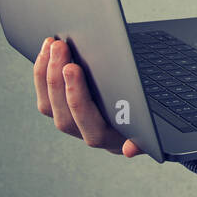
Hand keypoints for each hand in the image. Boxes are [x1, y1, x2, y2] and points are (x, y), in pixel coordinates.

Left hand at [34, 36, 144, 156]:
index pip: (90, 126)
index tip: (72, 68)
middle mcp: (91, 135)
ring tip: (51, 46)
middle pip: (65, 115)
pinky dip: (42, 76)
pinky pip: (46, 100)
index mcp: (115, 138)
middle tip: (60, 48)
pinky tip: (46, 54)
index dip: (78, 98)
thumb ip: (145, 137)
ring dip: (46, 74)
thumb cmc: (150, 112)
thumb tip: (129, 150)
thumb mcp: (153, 122)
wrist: (142, 110)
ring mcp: (75, 126)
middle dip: (59, 78)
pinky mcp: (64, 113)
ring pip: (50, 108)